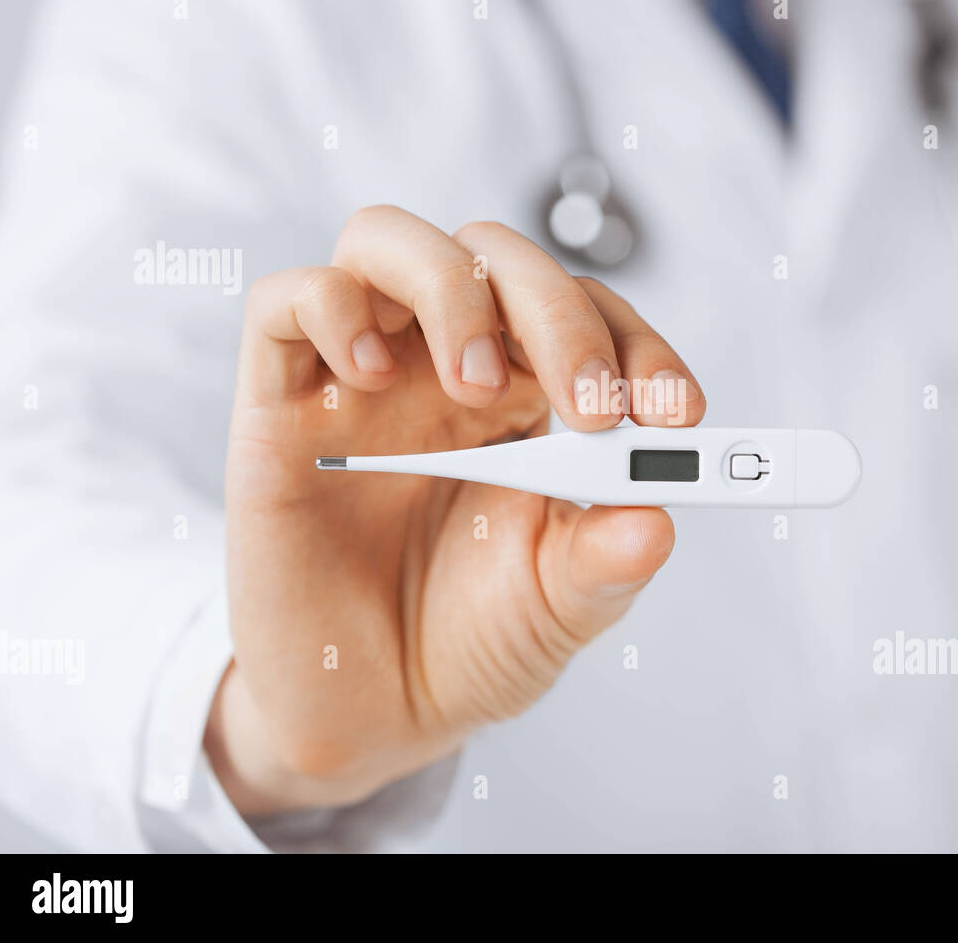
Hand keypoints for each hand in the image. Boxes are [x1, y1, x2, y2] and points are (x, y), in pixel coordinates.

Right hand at [205, 207, 704, 813]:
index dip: (639, 347)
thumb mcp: (557, 608)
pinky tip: (372, 380)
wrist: (370, 716)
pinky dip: (334, 311)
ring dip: (453, 291)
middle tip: (591, 410)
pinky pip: (288, 301)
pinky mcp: (280, 406)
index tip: (677, 414)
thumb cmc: (471, 643)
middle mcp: (446, 368)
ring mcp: (363, 377)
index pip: (589, 318)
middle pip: (499, 261)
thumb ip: (605, 562)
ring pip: (392, 242)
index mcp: (529, 400)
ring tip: (476, 385)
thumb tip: (658, 520)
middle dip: (560, 315)